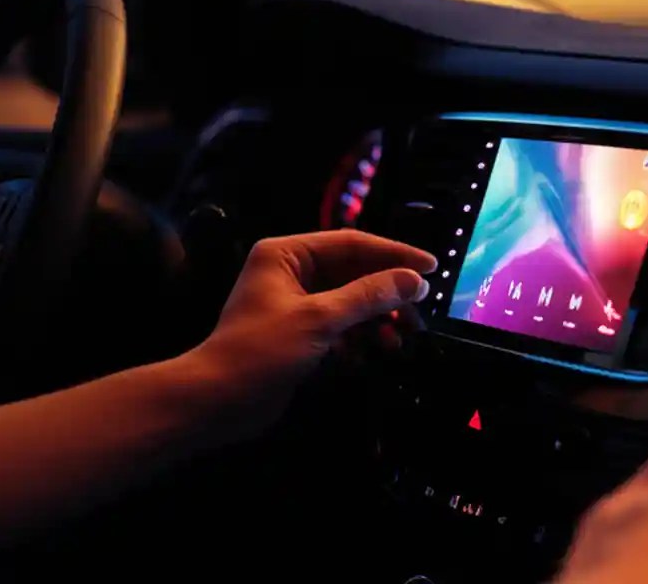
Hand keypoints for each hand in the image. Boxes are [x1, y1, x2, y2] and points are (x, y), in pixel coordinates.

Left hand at [179, 230, 435, 437]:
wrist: (217, 402)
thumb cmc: (259, 351)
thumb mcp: (319, 319)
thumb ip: (369, 296)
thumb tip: (414, 280)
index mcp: (287, 254)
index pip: (351, 243)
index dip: (394, 254)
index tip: (430, 267)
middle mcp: (292, 272)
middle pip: (355, 272)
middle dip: (387, 292)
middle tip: (419, 310)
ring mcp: (297, 304)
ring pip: (352, 301)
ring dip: (378, 318)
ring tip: (400, 336)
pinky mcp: (301, 333)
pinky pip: (342, 326)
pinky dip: (362, 337)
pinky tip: (376, 351)